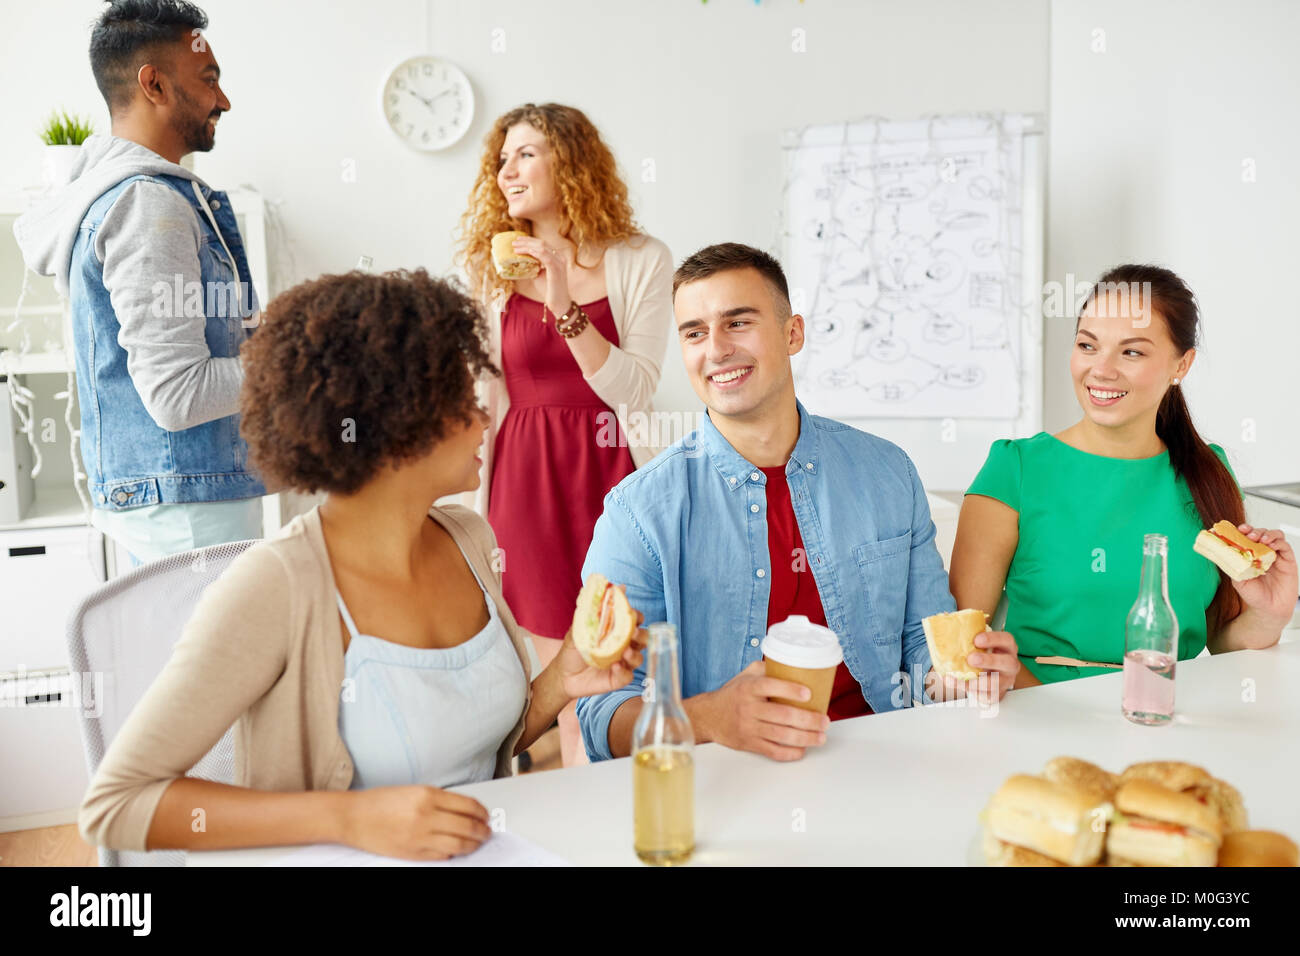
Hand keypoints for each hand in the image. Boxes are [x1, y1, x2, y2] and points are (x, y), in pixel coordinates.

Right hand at [343, 785, 491, 860]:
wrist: (353, 817)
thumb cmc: (380, 802)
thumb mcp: (414, 791)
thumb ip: (439, 800)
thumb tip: (465, 810)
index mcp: (428, 795)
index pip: (468, 805)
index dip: (482, 812)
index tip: (486, 815)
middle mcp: (427, 815)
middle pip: (468, 826)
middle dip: (482, 830)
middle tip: (487, 831)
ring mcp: (420, 836)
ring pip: (459, 844)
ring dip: (473, 844)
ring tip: (477, 842)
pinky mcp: (413, 853)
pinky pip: (442, 856)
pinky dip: (453, 854)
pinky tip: (456, 850)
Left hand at [509, 235, 570, 317]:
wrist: (559, 303)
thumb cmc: (549, 290)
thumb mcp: (538, 274)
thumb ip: (533, 266)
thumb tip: (520, 260)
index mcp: (557, 257)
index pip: (543, 244)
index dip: (530, 240)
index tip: (518, 240)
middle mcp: (560, 257)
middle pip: (542, 243)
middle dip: (526, 241)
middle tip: (514, 242)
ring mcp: (559, 263)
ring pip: (542, 248)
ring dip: (527, 246)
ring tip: (516, 248)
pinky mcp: (556, 269)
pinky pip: (545, 257)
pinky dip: (534, 253)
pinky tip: (525, 252)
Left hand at [556, 606, 646, 699]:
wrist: (563, 675)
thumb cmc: (573, 649)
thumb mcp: (579, 629)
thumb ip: (594, 611)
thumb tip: (612, 588)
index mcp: (616, 631)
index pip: (634, 620)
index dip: (637, 616)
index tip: (632, 614)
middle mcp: (624, 646)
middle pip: (643, 638)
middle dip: (641, 635)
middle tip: (632, 633)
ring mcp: (623, 663)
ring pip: (639, 658)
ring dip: (634, 654)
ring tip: (624, 652)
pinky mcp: (618, 678)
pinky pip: (628, 675)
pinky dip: (623, 671)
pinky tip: (615, 666)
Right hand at [702, 661, 828, 760]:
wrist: (709, 716)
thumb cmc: (732, 695)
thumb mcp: (745, 676)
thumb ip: (766, 670)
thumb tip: (793, 666)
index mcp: (748, 688)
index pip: (770, 686)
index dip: (790, 690)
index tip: (808, 693)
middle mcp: (748, 708)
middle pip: (782, 715)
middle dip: (808, 720)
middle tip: (824, 720)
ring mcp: (749, 728)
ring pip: (781, 735)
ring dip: (805, 738)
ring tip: (820, 736)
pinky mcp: (749, 744)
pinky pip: (773, 751)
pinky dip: (790, 753)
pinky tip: (802, 749)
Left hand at [927, 629, 1018, 703]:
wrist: (981, 678)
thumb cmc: (979, 655)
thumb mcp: (977, 644)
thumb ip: (967, 635)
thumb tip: (944, 620)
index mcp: (1006, 648)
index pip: (1007, 640)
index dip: (994, 639)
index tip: (976, 639)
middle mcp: (1010, 665)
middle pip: (1008, 663)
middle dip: (990, 660)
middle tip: (971, 658)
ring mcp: (1004, 681)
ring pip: (997, 683)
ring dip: (977, 680)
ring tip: (959, 676)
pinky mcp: (995, 695)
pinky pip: (985, 695)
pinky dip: (967, 689)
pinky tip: (953, 682)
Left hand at [1228, 525, 1297, 625]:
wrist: (1268, 609)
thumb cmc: (1254, 595)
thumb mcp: (1237, 579)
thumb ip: (1231, 565)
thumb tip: (1219, 552)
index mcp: (1251, 555)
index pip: (1247, 537)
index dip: (1242, 531)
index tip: (1236, 530)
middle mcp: (1264, 553)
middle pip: (1261, 533)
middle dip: (1254, 531)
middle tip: (1248, 534)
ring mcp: (1276, 556)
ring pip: (1275, 536)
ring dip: (1266, 533)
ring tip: (1259, 539)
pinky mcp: (1288, 561)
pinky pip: (1285, 546)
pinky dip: (1278, 542)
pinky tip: (1271, 545)